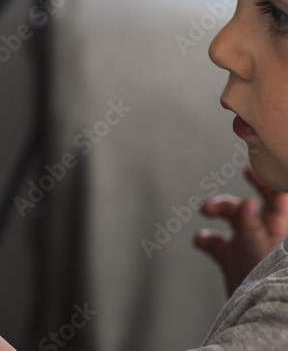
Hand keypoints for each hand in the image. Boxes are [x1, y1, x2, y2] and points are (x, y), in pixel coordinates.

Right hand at [194, 166, 287, 295]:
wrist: (255, 314)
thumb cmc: (267, 279)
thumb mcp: (259, 250)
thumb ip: (251, 226)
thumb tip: (249, 202)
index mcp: (277, 225)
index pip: (276, 195)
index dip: (266, 179)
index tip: (250, 167)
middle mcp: (262, 231)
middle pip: (250, 203)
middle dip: (239, 187)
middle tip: (220, 187)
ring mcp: (246, 244)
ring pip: (229, 217)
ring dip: (216, 208)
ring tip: (206, 210)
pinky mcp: (231, 258)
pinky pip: (215, 241)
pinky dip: (206, 238)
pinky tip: (203, 241)